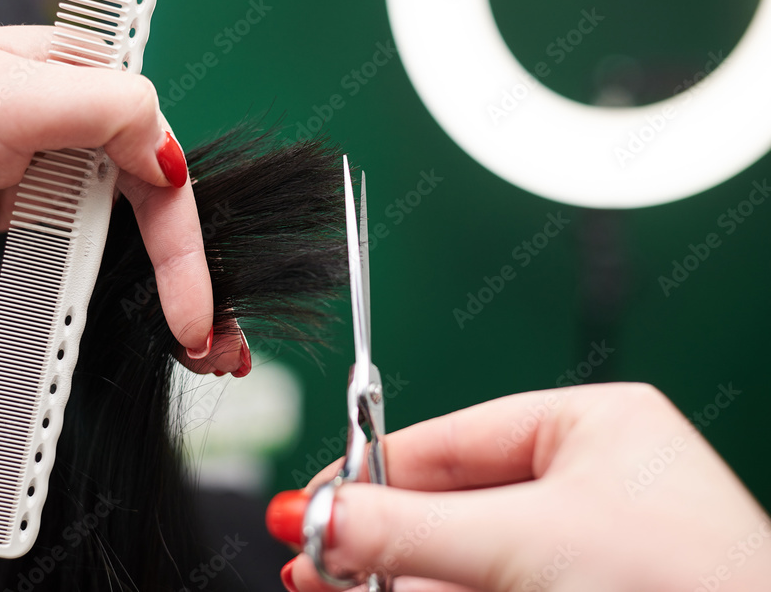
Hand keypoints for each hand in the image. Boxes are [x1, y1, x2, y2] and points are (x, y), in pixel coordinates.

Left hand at [0, 25, 247, 373]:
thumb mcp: (14, 96)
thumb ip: (111, 110)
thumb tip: (170, 154)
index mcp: (88, 80)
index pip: (162, 165)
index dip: (184, 243)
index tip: (192, 308)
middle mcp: (81, 124)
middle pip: (158, 207)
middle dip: (189, 278)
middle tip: (207, 340)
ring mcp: (57, 171)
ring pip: (132, 234)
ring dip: (164, 289)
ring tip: (190, 344)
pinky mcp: (33, 210)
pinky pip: (91, 250)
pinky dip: (121, 284)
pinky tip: (140, 313)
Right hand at [267, 383, 770, 590]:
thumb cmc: (688, 586)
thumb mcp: (526, 543)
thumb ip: (412, 528)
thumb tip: (323, 514)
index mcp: (593, 425)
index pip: (454, 437)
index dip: (375, 470)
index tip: (314, 502)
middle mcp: (589, 481)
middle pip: (451, 501)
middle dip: (376, 532)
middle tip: (313, 556)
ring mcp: (587, 546)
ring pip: (463, 553)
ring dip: (393, 571)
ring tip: (327, 582)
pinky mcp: (579, 591)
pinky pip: (486, 585)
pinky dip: (430, 591)